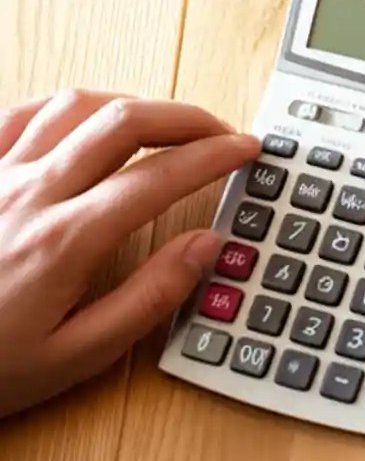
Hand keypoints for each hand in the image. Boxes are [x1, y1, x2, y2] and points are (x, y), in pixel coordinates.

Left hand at [0, 90, 259, 416]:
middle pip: (124, 121)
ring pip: (75, 105)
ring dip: (132, 104)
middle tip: (220, 130)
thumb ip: (150, 298)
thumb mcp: (76, 356)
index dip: (214, 156)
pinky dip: (66, 105)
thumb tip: (205, 247)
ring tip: (164, 123)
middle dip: (186, 117)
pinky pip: (20, 111)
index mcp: (65, 241)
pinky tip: (87, 118)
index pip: (160, 176)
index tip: (246, 151)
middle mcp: (29, 194)